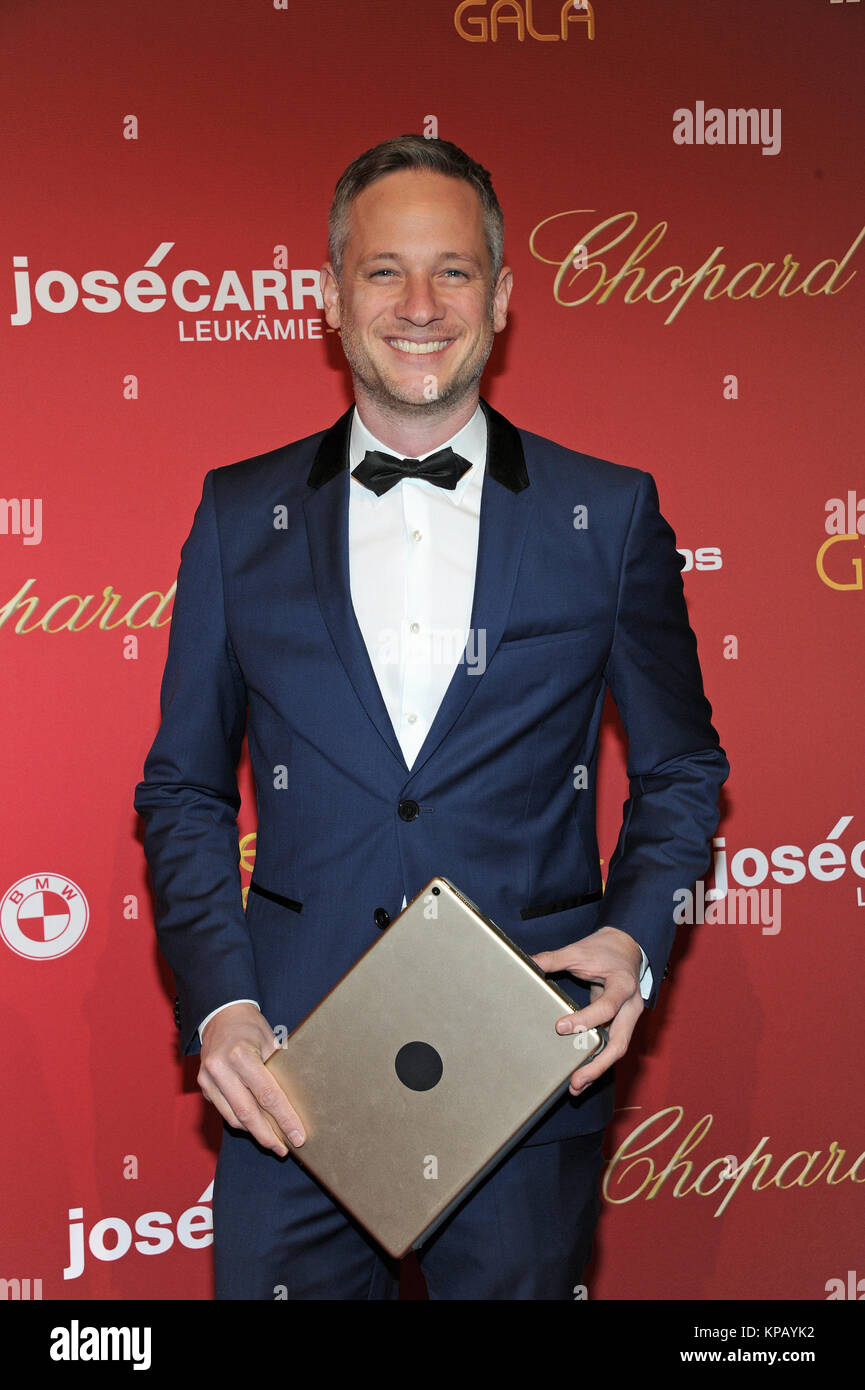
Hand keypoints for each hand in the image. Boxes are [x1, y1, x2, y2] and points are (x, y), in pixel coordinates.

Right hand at [197, 1001, 304, 1156]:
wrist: (221, 1016)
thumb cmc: (250, 1028)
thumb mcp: (270, 1041)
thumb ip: (281, 1069)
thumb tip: (301, 1100)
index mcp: (240, 1055)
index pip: (268, 1095)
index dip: (285, 1119)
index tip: (298, 1136)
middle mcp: (221, 1069)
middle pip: (248, 1113)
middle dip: (268, 1135)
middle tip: (284, 1149)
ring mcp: (208, 1079)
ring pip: (233, 1117)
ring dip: (255, 1132)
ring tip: (273, 1141)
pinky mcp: (203, 1086)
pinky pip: (225, 1111)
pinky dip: (241, 1122)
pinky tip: (256, 1126)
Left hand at [531, 926, 644, 1096]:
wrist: (627, 948)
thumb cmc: (603, 950)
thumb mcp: (578, 951)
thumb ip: (553, 959)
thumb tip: (527, 964)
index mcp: (623, 986)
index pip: (607, 1008)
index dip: (585, 1019)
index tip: (560, 1027)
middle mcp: (631, 1006)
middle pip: (620, 1043)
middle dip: (598, 1064)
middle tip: (576, 1080)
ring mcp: (628, 1018)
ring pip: (617, 1050)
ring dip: (598, 1069)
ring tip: (576, 1086)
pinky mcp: (621, 1024)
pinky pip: (611, 1046)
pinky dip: (597, 1060)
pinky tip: (581, 1073)